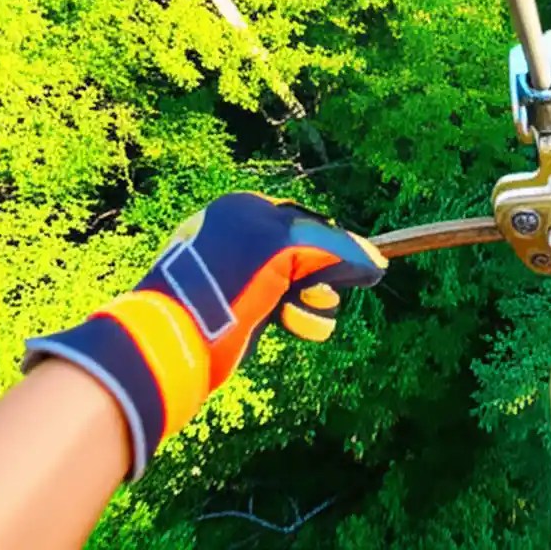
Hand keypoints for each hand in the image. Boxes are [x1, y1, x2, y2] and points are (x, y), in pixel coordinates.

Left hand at [23, 193, 386, 477]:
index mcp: (244, 212)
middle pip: (308, 254)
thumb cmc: (225, 283)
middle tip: (318, 293)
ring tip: (301, 315)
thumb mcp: (283, 250)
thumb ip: (333, 248)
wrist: (175, 338)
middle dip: (322, 276)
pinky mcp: (242, 312)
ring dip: (313, 302)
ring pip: (301, 285)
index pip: (307, 221)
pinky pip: (286, 309)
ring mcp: (240, 277)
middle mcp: (241, 239)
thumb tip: (376, 263)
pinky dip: (299, 319)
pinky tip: (294, 327)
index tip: (359, 268)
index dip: (335, 245)